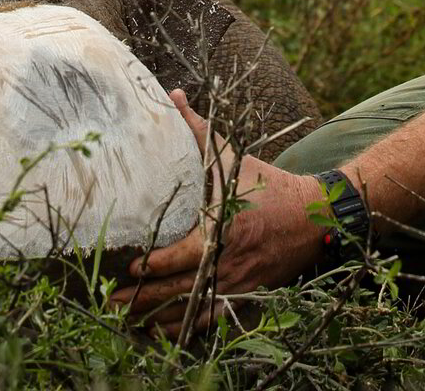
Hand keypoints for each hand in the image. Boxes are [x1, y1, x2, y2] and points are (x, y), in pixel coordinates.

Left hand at [110, 90, 327, 339]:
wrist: (314, 218)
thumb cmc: (268, 184)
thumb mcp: (234, 156)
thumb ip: (199, 130)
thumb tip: (172, 95)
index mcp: (225, 227)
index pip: (185, 255)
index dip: (156, 266)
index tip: (131, 267)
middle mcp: (229, 261)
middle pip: (180, 289)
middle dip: (143, 299)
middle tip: (110, 301)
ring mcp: (237, 284)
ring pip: (191, 310)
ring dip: (156, 317)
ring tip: (124, 318)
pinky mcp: (243, 296)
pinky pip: (208, 321)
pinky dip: (182, 328)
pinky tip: (159, 330)